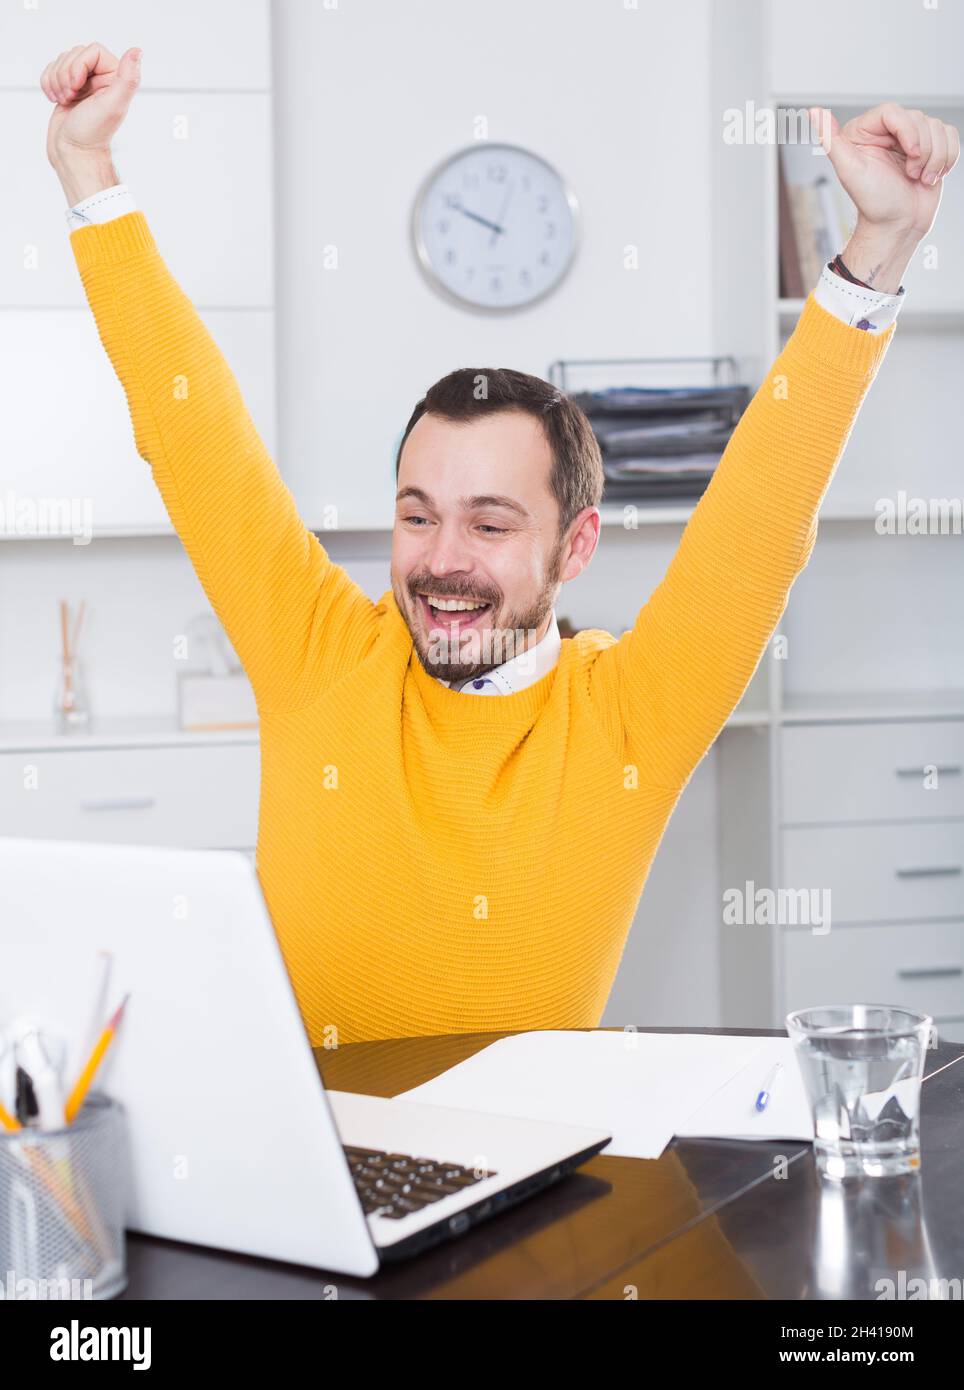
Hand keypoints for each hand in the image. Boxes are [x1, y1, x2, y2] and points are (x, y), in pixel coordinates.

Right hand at [41, 43, 140, 169]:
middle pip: (74, 53)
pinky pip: (50, 71)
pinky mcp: (66, 88)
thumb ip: (128, 79)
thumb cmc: (93, 132)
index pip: (92, 50)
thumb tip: (137, 51)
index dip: (79, 64)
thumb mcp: (113, 105)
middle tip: (71, 97)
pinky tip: (57, 101)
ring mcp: (82, 83)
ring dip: (57, 81)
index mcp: (115, 78)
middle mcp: (100, 78)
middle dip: (66, 75)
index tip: (78, 86)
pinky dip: (48, 85)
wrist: (74, 152)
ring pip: (61, 61)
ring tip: (66, 101)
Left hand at [810, 102, 958, 237]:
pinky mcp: (930, 149)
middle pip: (919, 118)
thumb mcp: (849, 171)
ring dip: (935, 158)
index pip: (893, 111)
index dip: (907, 130)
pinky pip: (950, 136)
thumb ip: (831, 141)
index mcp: (865, 132)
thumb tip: (814, 112)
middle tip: (910, 175)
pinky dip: (947, 157)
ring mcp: (911, 140)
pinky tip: (931, 175)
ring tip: (919, 178)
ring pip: (938, 128)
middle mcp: (888, 133)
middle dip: (921, 150)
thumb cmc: (873, 204)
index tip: (910, 154)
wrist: (897, 227)